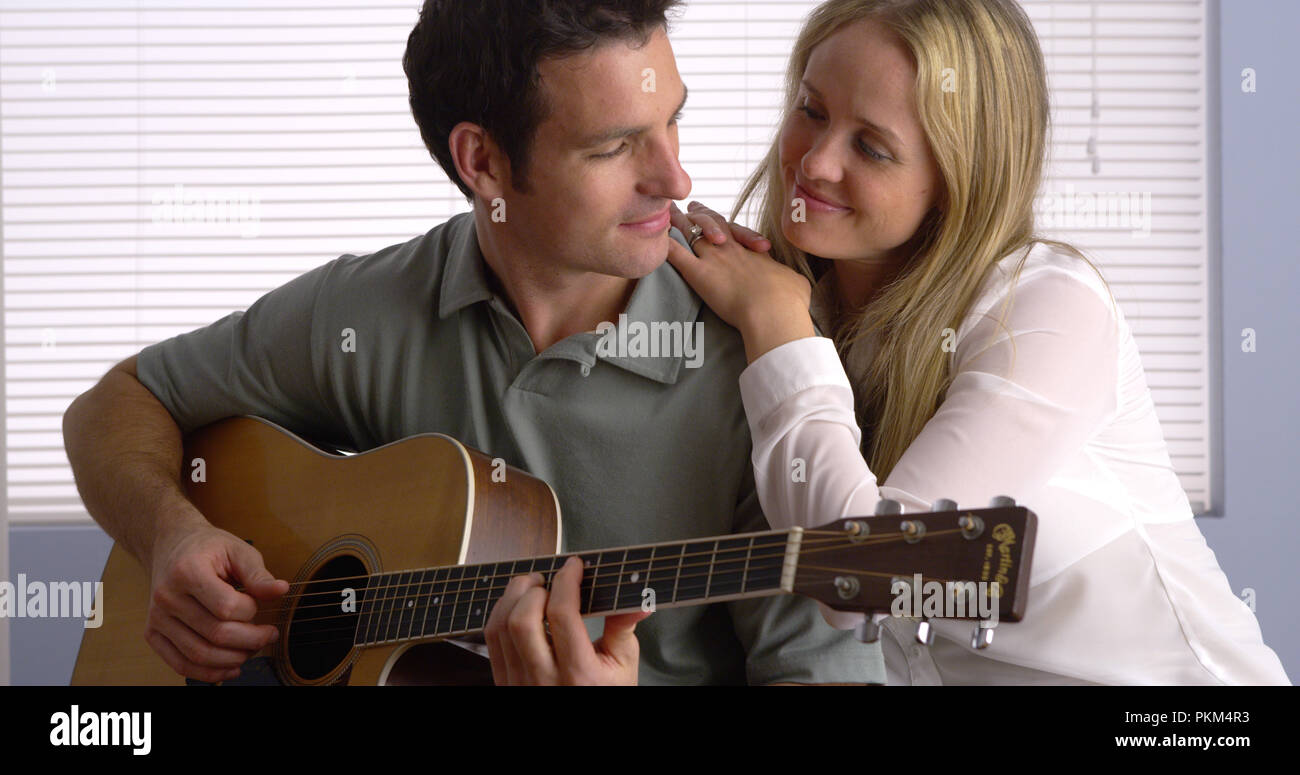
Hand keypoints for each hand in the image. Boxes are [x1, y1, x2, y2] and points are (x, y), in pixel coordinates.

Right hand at [145, 517, 288, 682]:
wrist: (171, 545)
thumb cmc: (208, 548)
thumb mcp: (237, 550)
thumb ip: (258, 574)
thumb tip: (281, 590)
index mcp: (187, 571)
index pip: (226, 607)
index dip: (250, 611)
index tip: (257, 604)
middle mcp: (166, 597)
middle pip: (215, 634)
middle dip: (251, 641)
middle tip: (269, 635)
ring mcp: (156, 618)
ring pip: (198, 654)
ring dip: (233, 659)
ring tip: (252, 649)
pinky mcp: (152, 633)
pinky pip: (180, 664)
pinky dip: (208, 673)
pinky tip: (231, 667)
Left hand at [483, 556, 649, 684]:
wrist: (582, 735)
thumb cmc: (606, 693)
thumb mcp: (624, 666)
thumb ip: (624, 628)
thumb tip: (641, 599)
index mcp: (579, 674)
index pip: (562, 614)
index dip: (567, 580)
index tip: (574, 566)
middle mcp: (545, 680)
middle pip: (522, 620)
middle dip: (533, 588)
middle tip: (547, 579)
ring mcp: (519, 683)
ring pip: (500, 628)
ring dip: (513, 597)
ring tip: (532, 588)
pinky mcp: (504, 683)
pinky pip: (491, 641)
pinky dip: (501, 614)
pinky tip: (517, 606)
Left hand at [666, 202, 815, 362]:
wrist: (773, 309)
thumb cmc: (789, 300)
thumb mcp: (796, 284)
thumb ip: (790, 280)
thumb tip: (796, 283)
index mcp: (751, 251)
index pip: (733, 231)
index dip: (722, 223)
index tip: (715, 217)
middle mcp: (731, 249)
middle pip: (711, 223)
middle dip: (699, 215)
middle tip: (689, 207)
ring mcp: (713, 258)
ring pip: (691, 233)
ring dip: (677, 223)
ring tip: (667, 214)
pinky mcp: (698, 273)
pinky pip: (677, 255)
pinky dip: (664, 245)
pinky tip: (654, 239)